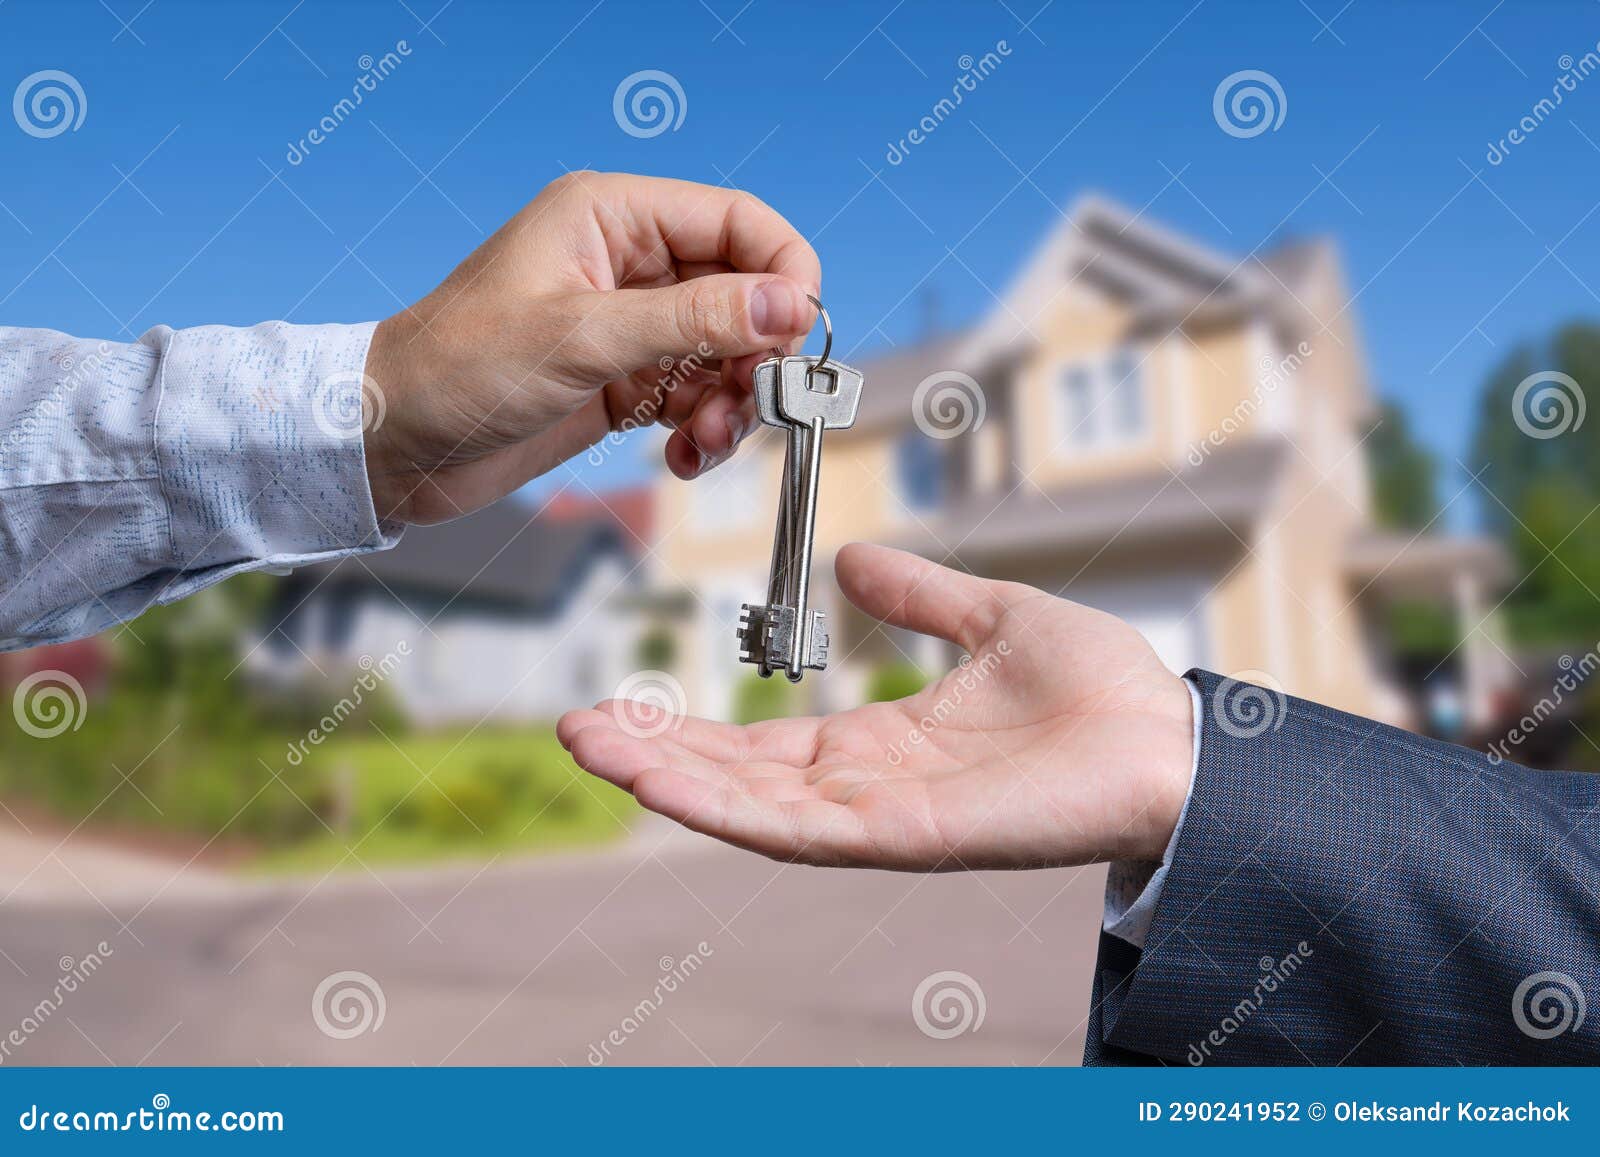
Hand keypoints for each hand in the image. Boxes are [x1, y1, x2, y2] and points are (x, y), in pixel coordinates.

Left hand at [362, 171, 820, 523]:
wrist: (395, 445)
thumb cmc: (458, 368)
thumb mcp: (582, 338)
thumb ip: (693, 319)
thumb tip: (790, 304)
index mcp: (613, 216)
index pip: (737, 223)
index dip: (784, 273)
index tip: (798, 335)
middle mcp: (630, 263)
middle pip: (744, 294)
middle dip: (757, 355)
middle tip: (749, 406)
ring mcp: (630, 325)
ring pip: (728, 354)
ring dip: (734, 403)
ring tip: (706, 441)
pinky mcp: (624, 380)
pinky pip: (698, 396)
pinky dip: (705, 429)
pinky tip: (685, 455)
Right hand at [557, 544, 1194, 869]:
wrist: (1172, 738)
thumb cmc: (1099, 691)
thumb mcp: (991, 617)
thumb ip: (919, 595)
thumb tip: (852, 561)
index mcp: (879, 744)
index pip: (759, 742)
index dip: (690, 727)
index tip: (624, 700)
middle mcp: (866, 790)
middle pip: (737, 779)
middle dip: (656, 755)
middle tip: (575, 726)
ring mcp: (881, 819)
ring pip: (750, 808)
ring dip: (667, 778)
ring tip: (591, 745)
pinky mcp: (907, 836)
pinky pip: (799, 829)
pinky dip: (724, 806)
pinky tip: (661, 779)